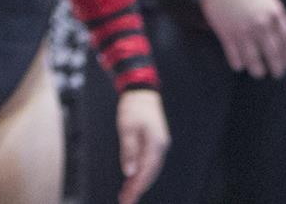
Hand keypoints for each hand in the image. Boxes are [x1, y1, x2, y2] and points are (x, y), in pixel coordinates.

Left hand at [115, 88, 169, 203]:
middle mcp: (160, 148)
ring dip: (139, 182)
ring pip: (150, 169)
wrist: (141, 92)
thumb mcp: (127, 129)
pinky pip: (149, 162)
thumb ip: (129, 151)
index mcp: (156, 145)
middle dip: (137, 188)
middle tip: (125, 200)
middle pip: (149, 173)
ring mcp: (159, 145)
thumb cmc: (133, 108)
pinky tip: (133, 178)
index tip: (127, 198)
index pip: (146, 172)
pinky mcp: (155, 143)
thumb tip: (129, 172)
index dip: (136, 187)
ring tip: (127, 194)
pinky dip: (141, 172)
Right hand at [188, 0, 285, 78]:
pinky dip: (237, 64)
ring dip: (258, 71)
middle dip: (277, 69)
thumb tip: (280, 31)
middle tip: (277, 74)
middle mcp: (262, 25)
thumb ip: (275, 13)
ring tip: (258, 73)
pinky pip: (235, 57)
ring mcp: (243, 31)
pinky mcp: (226, 34)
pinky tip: (238, 65)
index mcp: (274, 14)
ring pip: (255, 61)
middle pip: (274, 55)